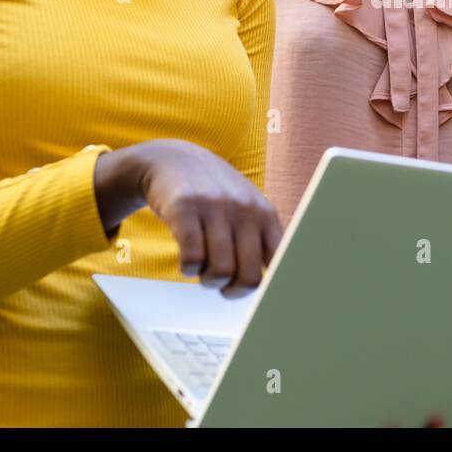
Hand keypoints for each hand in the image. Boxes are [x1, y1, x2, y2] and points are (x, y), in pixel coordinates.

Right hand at [94, 139, 281, 296]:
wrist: (172, 159)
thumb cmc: (214, 195)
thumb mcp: (246, 208)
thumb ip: (262, 240)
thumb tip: (273, 284)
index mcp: (265, 213)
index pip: (279, 262)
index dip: (266, 285)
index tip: (250, 290)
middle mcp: (244, 208)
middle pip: (249, 278)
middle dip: (233, 291)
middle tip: (222, 285)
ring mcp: (214, 206)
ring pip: (220, 272)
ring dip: (208, 281)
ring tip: (203, 269)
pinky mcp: (184, 208)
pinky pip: (192, 259)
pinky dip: (189, 269)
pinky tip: (187, 260)